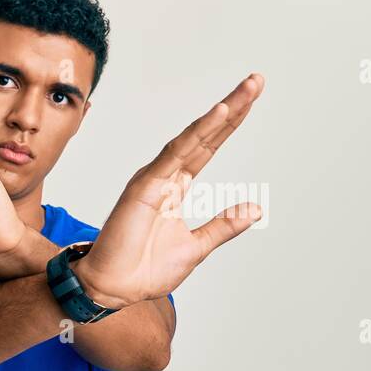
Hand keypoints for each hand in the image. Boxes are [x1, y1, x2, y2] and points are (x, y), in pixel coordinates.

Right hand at [75, 74, 265, 308]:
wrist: (114, 289)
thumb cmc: (144, 270)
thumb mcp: (197, 247)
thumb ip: (223, 226)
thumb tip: (254, 209)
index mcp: (175, 188)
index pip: (208, 148)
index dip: (230, 124)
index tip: (251, 100)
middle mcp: (164, 177)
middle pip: (204, 136)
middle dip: (232, 107)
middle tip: (256, 81)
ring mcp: (154, 179)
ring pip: (192, 138)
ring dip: (220, 113)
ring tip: (246, 90)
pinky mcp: (144, 187)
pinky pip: (176, 155)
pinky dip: (198, 133)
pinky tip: (219, 114)